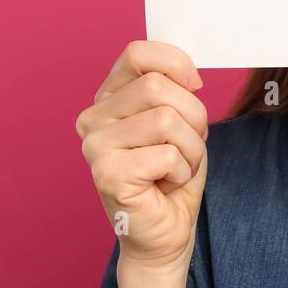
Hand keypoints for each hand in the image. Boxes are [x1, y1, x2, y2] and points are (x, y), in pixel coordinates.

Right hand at [76, 40, 208, 274]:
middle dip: (193, 117)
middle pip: (159, 87)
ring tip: (176, 167)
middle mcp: (93, 118)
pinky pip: (167, 154)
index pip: (138, 53)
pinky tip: (165, 184)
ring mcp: (95, 147)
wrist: (164, 234)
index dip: (176, 63)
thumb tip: (187, 71)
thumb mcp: (179, 120)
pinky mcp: (106, 174)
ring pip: (167, 120)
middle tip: (187, 145)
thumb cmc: (171, 175)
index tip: (194, 85)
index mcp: (108, 98)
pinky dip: (181, 170)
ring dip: (190, 148)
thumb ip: (173, 88)